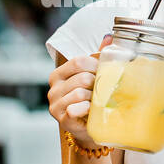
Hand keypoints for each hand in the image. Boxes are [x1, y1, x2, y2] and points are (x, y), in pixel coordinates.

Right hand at [48, 34, 112, 150]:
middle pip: (82, 77)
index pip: (78, 61)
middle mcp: (53, 88)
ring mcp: (55, 105)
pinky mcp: (61, 119)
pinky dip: (87, 109)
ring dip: (94, 98)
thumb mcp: (94, 76)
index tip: (104, 74)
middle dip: (97, 84)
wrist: (90, 127)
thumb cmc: (91, 99)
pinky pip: (76, 109)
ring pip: (80, 93)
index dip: (96, 66)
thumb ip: (99, 56)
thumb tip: (109, 37)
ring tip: (97, 102)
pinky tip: (91, 111)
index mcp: (58, 74)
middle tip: (102, 91)